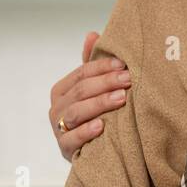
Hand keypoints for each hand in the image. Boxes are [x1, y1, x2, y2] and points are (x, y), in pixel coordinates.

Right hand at [49, 32, 131, 160]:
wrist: (98, 153)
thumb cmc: (97, 115)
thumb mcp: (96, 90)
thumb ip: (93, 65)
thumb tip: (92, 34)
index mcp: (63, 90)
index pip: (81, 73)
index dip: (102, 67)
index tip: (123, 64)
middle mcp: (58, 108)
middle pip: (81, 91)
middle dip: (106, 83)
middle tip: (128, 79)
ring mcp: (59, 129)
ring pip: (77, 112)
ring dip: (99, 104)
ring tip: (121, 98)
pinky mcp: (66, 150)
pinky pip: (72, 140)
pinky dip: (86, 132)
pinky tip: (101, 126)